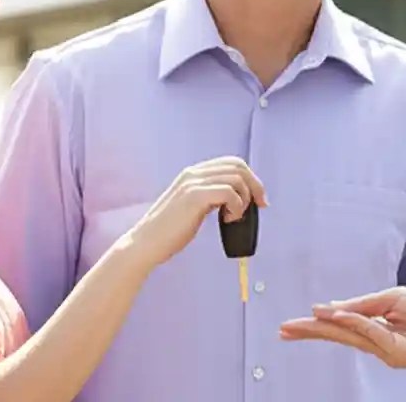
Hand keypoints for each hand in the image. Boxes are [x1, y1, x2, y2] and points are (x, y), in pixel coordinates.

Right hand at [125, 156, 267, 266]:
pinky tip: (227, 220)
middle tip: (260, 206)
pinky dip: (236, 206)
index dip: (251, 178)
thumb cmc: (169, 232)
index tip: (259, 199)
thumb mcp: (193, 207)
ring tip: (234, 217)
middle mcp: (193, 173)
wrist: (146, 243)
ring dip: (244, 199)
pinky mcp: (194, 196)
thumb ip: (211, 197)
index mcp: (193, 174)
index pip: (232, 162)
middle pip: (238, 165)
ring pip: (236, 178)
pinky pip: (229, 192)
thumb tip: (238, 198)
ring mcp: (192, 183)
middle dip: (255, 185)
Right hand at [279, 286, 405, 373]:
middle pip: (338, 335)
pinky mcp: (397, 353)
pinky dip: (352, 322)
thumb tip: (332, 308)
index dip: (319, 322)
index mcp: (378, 328)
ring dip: (323, 327)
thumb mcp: (395, 298)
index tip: (296, 320)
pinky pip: (369, 333)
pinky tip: (334, 315)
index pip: (342, 325)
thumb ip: (364, 305)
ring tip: (297, 325)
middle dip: (310, 332)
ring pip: (348, 336)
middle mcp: (378, 343)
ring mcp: (386, 351)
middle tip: (283, 330)